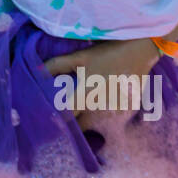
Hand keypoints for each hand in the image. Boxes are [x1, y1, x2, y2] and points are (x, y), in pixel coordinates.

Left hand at [44, 37, 160, 131]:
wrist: (140, 50)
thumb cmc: (107, 53)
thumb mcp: (80, 57)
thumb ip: (57, 66)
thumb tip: (36, 73)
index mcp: (86, 97)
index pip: (66, 118)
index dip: (57, 120)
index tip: (50, 119)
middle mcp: (101, 110)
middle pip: (81, 126)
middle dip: (74, 124)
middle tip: (68, 116)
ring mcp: (117, 113)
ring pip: (98, 124)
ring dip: (91, 120)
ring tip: (87, 110)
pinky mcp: (128, 112)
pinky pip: (113, 119)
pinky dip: (106, 116)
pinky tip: (104, 105)